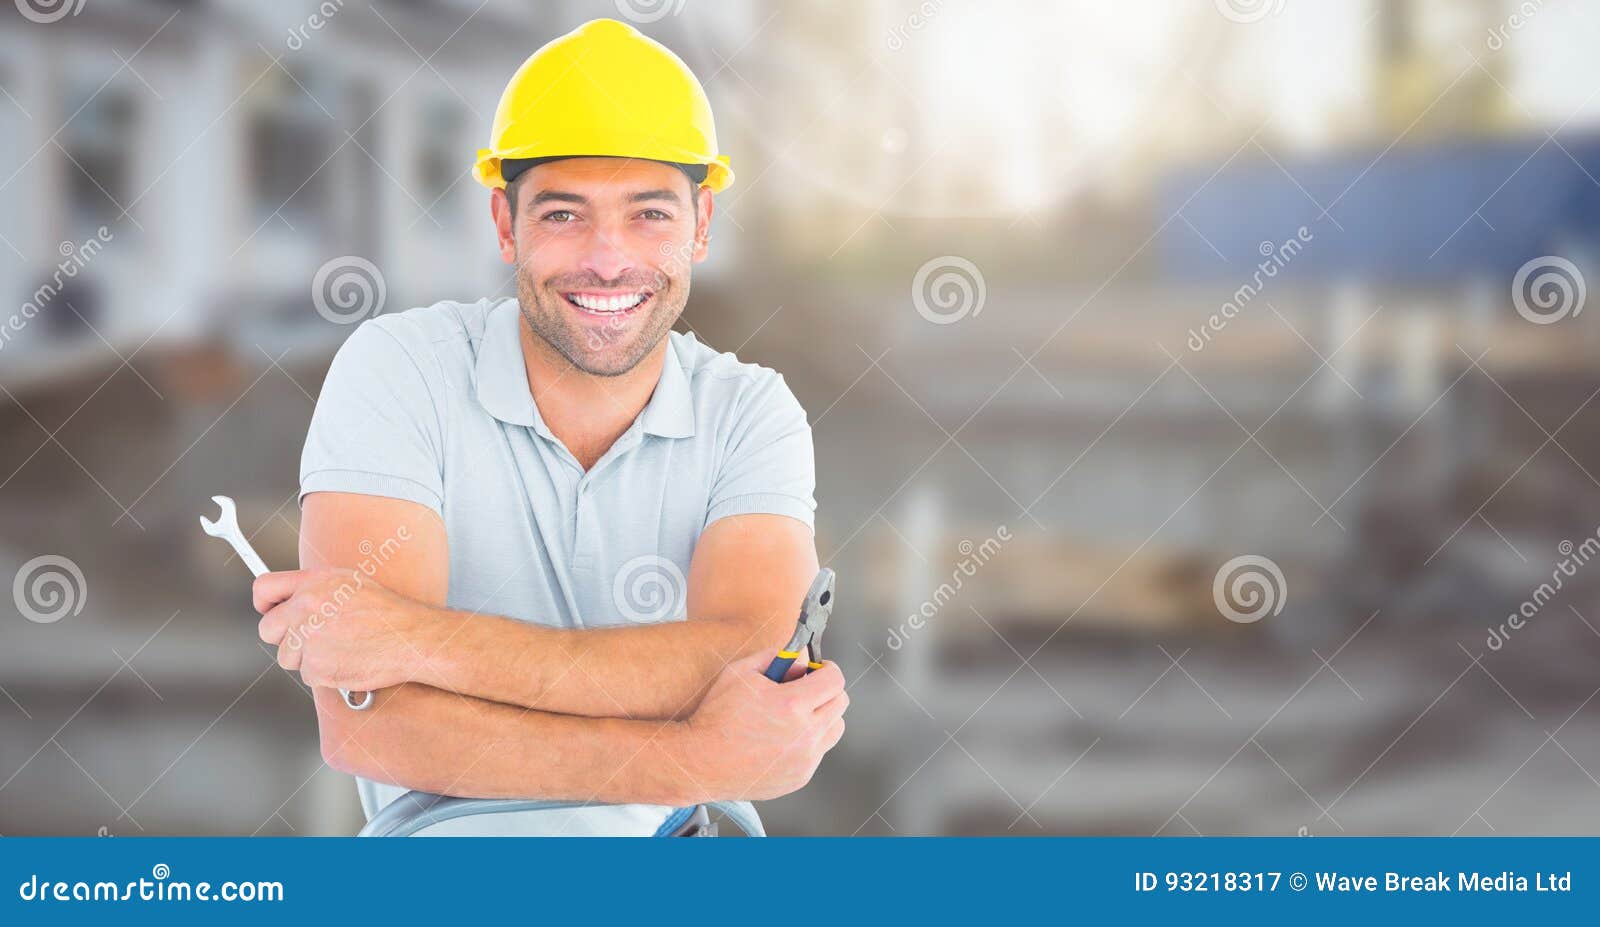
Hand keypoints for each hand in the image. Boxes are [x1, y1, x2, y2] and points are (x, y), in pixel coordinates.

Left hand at [253, 568, 431, 692]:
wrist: (411, 638)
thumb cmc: (387, 612)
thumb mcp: (350, 583)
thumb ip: (315, 589)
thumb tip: (290, 601)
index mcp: (313, 583)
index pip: (263, 588)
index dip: (264, 604)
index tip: (270, 612)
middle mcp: (306, 608)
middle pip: (267, 629)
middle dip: (285, 638)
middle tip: (310, 640)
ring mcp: (309, 638)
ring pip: (288, 656)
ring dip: (307, 658)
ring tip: (339, 648)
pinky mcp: (317, 666)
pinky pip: (307, 674)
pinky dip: (324, 673)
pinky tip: (346, 661)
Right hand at [674, 652, 847, 801]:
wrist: (701, 762)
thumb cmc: (716, 716)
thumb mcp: (740, 671)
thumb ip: (777, 658)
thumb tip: (800, 658)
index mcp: (791, 704)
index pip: (834, 680)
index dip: (828, 669)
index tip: (820, 670)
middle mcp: (804, 734)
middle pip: (840, 704)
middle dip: (826, 691)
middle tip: (806, 689)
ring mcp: (805, 759)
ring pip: (834, 730)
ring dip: (822, 717)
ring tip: (796, 715)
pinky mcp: (800, 777)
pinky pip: (818, 753)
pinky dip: (808, 742)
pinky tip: (782, 738)